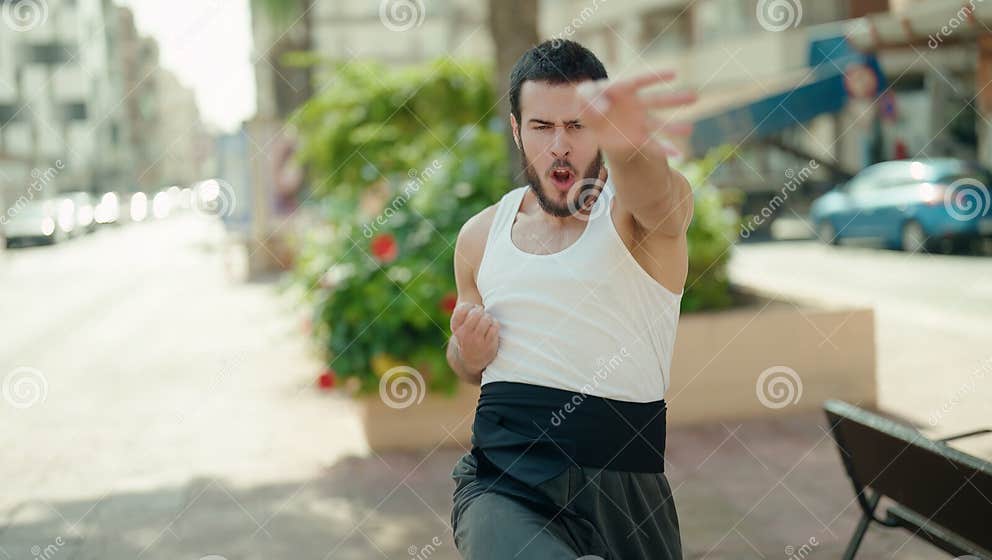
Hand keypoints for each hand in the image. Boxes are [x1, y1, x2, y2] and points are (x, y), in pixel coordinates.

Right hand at [449, 302, 499, 373]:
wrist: (471, 359)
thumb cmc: (468, 334)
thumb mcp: (460, 324)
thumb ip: (465, 311)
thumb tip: (472, 284)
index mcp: (456, 327)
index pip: (462, 309)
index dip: (470, 307)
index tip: (472, 310)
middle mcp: (464, 334)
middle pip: (477, 313)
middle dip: (481, 312)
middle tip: (482, 316)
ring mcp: (477, 340)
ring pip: (487, 319)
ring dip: (489, 318)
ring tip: (487, 322)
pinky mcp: (489, 345)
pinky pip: (495, 326)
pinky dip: (495, 325)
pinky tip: (492, 329)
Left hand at [575, 70, 695, 159]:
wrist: (589, 115)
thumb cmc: (588, 99)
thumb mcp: (583, 95)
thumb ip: (591, 98)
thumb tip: (605, 109)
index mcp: (624, 89)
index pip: (640, 81)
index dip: (655, 77)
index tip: (674, 73)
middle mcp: (636, 104)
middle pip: (656, 101)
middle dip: (675, 99)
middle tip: (695, 97)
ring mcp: (638, 121)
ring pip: (658, 124)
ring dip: (673, 128)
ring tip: (690, 130)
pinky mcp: (636, 137)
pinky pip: (651, 144)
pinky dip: (664, 149)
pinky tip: (678, 155)